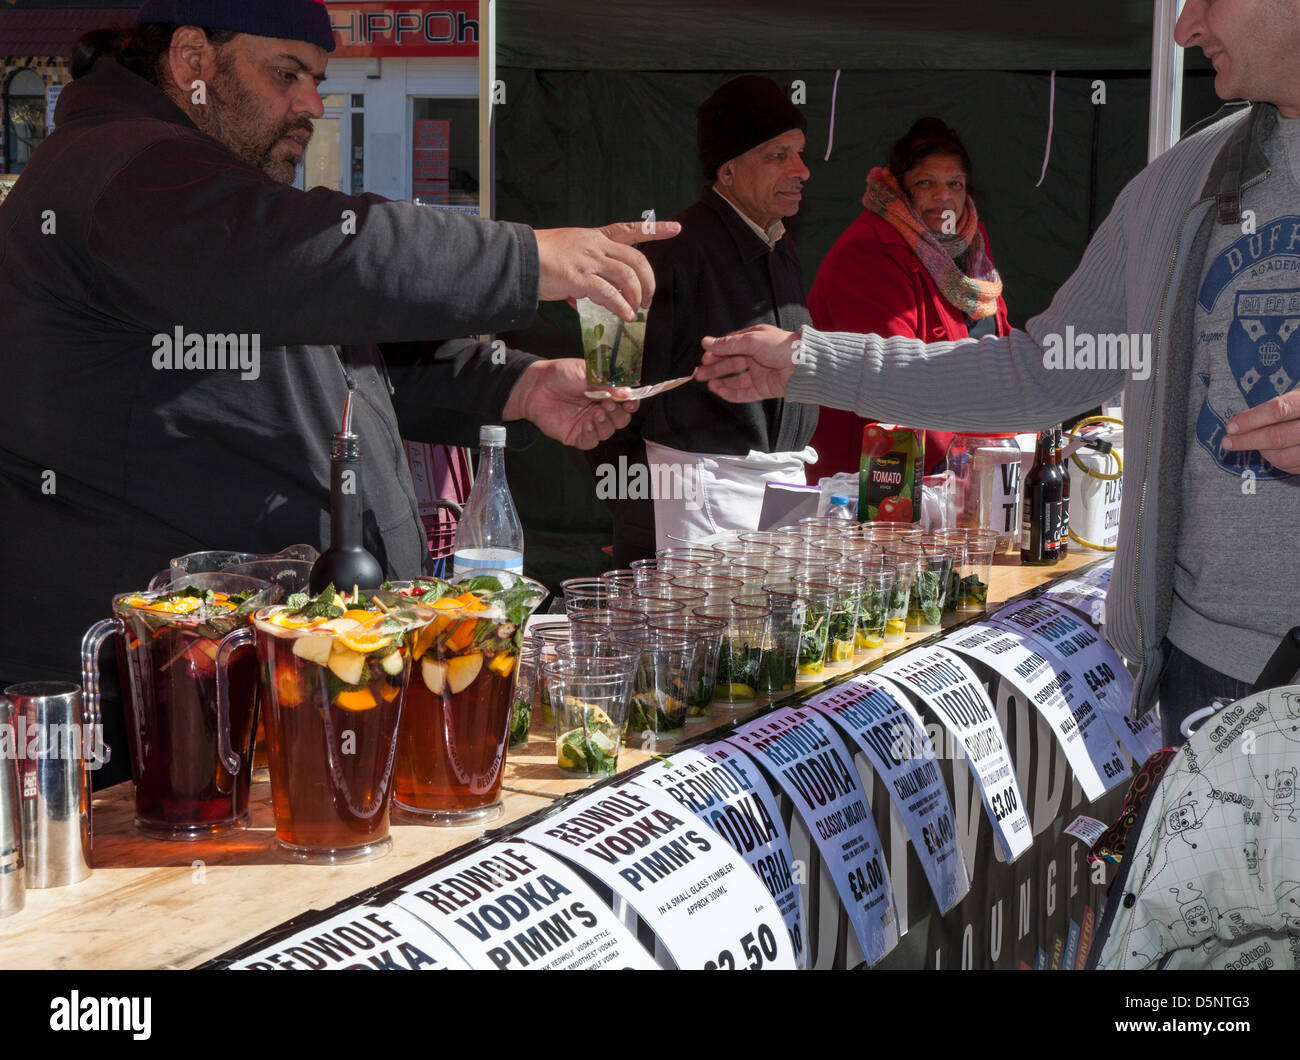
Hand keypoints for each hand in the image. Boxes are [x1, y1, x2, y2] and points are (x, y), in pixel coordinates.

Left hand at [502, 358, 639, 449]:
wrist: (534, 386)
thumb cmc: (560, 375)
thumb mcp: (585, 373)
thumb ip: (606, 384)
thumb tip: (626, 392)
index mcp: (606, 393)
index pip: (626, 402)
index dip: (631, 403)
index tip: (629, 400)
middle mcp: (600, 409)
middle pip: (621, 419)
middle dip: (618, 413)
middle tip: (608, 404)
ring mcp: (588, 423)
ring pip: (608, 431)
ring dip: (606, 423)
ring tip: (596, 412)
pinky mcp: (576, 435)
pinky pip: (591, 441)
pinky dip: (593, 435)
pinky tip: (587, 424)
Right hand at [534, 220, 679, 320]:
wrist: (518, 259)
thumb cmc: (539, 259)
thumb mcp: (567, 260)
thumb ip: (582, 278)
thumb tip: (584, 301)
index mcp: (595, 237)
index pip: (630, 230)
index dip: (655, 229)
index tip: (676, 228)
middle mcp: (596, 245)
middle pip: (636, 259)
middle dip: (648, 280)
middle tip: (648, 298)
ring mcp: (589, 260)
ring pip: (627, 276)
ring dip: (637, 296)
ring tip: (637, 310)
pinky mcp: (580, 277)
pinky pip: (609, 294)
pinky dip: (621, 307)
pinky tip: (626, 316)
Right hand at [693, 325, 801, 402]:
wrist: (804, 367)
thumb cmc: (781, 347)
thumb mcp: (751, 341)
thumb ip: (727, 344)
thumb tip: (705, 342)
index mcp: (754, 340)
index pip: (730, 346)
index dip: (716, 352)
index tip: (704, 358)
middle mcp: (756, 356)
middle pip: (730, 363)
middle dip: (714, 368)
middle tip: (698, 374)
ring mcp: (759, 373)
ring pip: (735, 378)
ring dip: (720, 381)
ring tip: (708, 384)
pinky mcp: (763, 388)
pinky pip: (744, 392)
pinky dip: (731, 393)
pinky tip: (720, 391)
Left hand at [1222, 391, 1299, 472]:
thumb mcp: (1299, 397)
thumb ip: (1279, 407)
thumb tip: (1241, 423)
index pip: (1279, 410)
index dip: (1252, 419)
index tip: (1231, 426)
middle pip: (1278, 437)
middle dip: (1247, 441)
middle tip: (1227, 442)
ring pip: (1284, 457)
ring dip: (1262, 452)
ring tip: (1250, 444)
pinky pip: (1294, 468)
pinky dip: (1277, 462)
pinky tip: (1269, 452)